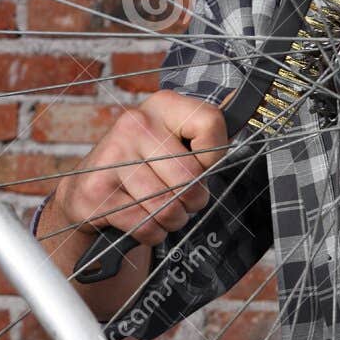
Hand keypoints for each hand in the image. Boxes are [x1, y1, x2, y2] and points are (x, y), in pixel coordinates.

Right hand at [48, 90, 226, 245]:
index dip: (214, 156)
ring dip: (171, 220)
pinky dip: (151, 233)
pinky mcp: (96, 192)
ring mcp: (112, 156)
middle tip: (181, 199)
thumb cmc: (143, 167)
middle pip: (191, 177)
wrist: (87, 189)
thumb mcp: (172, 141)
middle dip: (193, 201)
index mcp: (161, 105)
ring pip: (168, 206)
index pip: (210, 123)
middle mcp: (134, 123)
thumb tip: (252, 106)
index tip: (201, 165)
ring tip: (160, 209)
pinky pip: (145, 225)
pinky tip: (139, 219)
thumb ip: (206, 137)